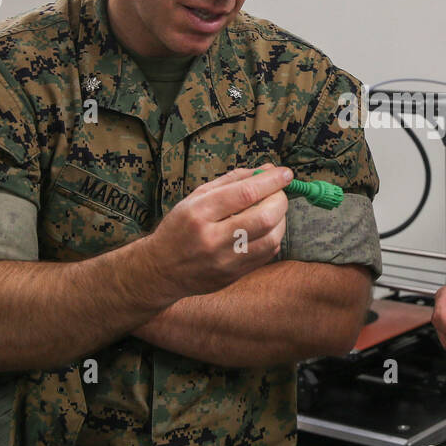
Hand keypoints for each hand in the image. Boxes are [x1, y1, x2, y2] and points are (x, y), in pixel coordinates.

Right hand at [137, 165, 291, 303]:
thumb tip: (267, 169)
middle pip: (264, 217)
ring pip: (272, 238)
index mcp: (199, 213)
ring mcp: (224, 261)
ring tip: (272, 210)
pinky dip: (274, 236)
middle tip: (278, 193)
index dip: (271, 181)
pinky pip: (268, 254)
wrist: (160, 270)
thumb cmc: (180, 227)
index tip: (285, 173)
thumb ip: (233, 181)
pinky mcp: (233, 276)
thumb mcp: (197, 197)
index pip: (245, 193)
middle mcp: (212, 239)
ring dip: (280, 220)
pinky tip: (266, 229)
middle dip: (280, 200)